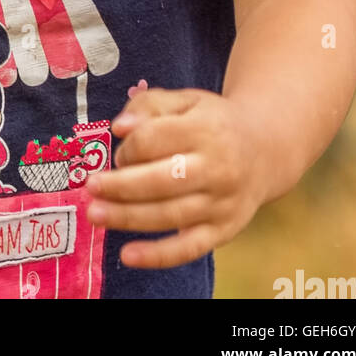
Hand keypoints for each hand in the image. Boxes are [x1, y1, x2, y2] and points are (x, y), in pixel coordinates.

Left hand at [84, 87, 265, 268]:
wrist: (266, 149)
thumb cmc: (213, 122)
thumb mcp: (186, 100)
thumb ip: (150, 106)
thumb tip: (120, 128)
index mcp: (205, 129)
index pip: (154, 139)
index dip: (128, 147)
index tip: (119, 152)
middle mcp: (217, 168)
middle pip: (160, 180)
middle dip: (120, 186)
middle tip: (90, 187)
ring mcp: (223, 203)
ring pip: (170, 215)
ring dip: (128, 217)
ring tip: (95, 214)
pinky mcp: (225, 230)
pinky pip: (189, 248)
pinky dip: (158, 255)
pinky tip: (127, 255)